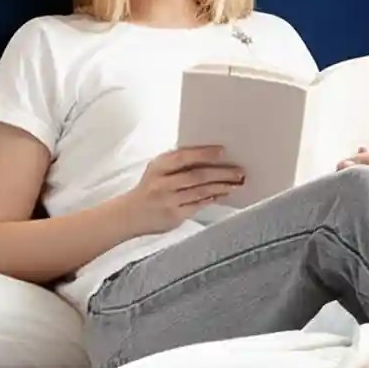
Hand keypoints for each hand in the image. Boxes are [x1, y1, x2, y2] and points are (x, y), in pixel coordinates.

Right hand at [122, 145, 244, 234]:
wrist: (130, 215)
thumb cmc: (149, 188)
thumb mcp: (157, 170)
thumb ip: (177, 163)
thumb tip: (207, 156)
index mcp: (158, 167)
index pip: (184, 157)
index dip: (204, 153)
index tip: (222, 151)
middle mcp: (162, 183)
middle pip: (197, 176)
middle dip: (221, 173)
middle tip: (238, 171)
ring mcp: (168, 201)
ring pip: (200, 192)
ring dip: (221, 187)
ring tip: (236, 183)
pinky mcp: (174, 216)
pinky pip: (198, 205)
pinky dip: (212, 199)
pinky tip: (222, 194)